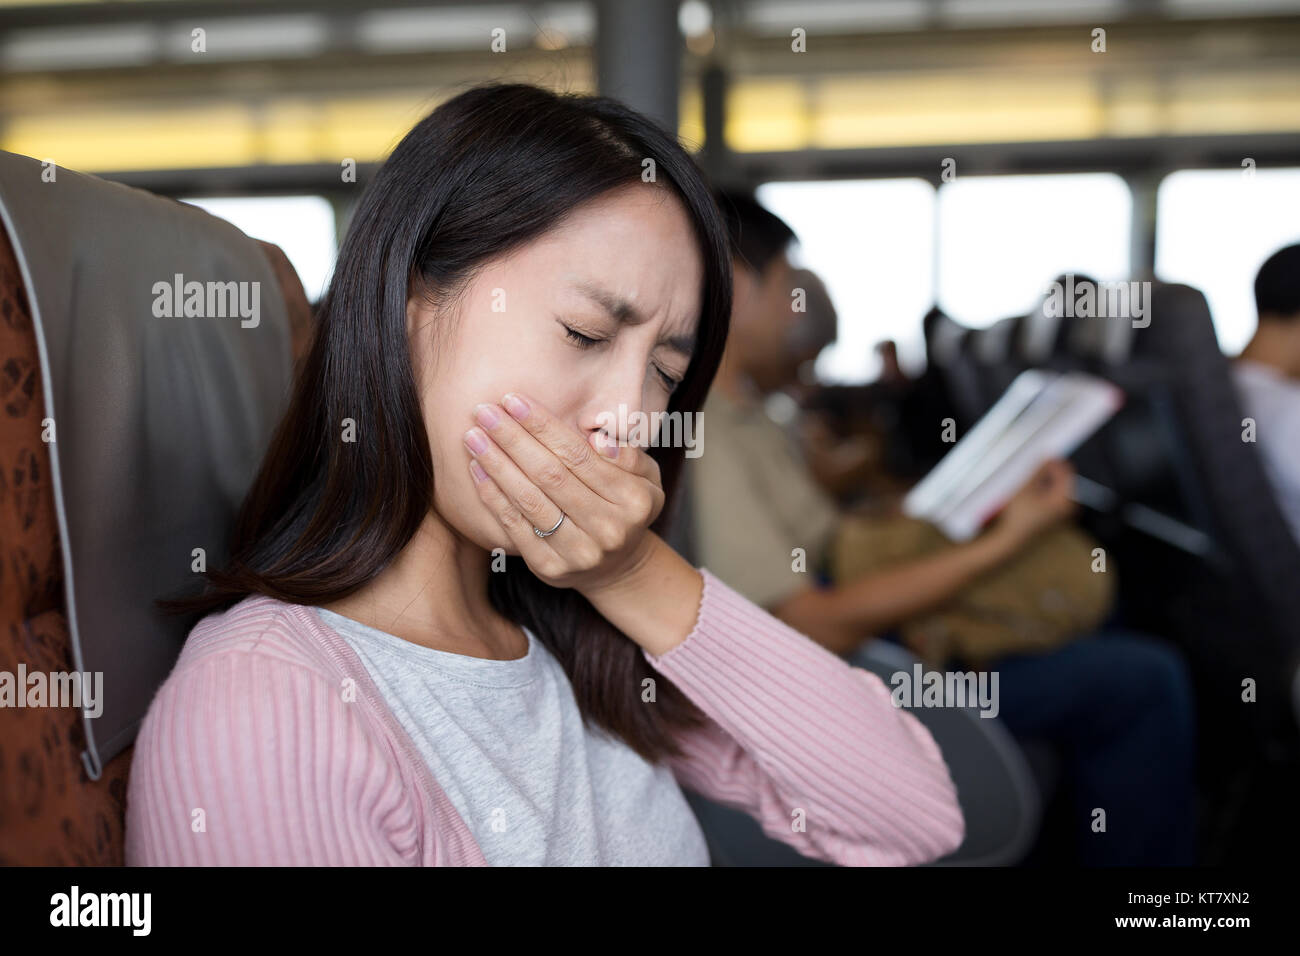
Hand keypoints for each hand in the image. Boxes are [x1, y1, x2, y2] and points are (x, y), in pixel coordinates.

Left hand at [462, 391, 664, 593]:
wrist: (617, 568)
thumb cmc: (626, 508)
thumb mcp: (647, 479)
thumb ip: (629, 455)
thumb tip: (597, 439)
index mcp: (633, 500)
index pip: (579, 455)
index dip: (543, 426)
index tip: (513, 401)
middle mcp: (608, 528)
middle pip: (550, 475)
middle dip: (513, 439)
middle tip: (483, 411)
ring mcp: (578, 552)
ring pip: (529, 500)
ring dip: (497, 465)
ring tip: (473, 436)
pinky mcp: (550, 568)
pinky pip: (515, 527)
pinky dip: (493, 496)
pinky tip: (477, 469)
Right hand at [990, 458, 1076, 547]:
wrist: (1011, 538)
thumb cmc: (1019, 514)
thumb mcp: (1027, 488)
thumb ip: (1039, 471)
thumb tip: (1047, 457)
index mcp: (1065, 500)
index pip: (1066, 474)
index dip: (1055, 462)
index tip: (1044, 455)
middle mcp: (1067, 508)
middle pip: (1063, 482)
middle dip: (1052, 471)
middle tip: (1038, 464)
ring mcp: (1060, 514)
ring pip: (1057, 489)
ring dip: (1047, 480)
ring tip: (1033, 476)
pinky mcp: (1052, 517)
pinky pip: (1053, 497)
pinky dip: (1045, 490)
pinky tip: (1032, 490)